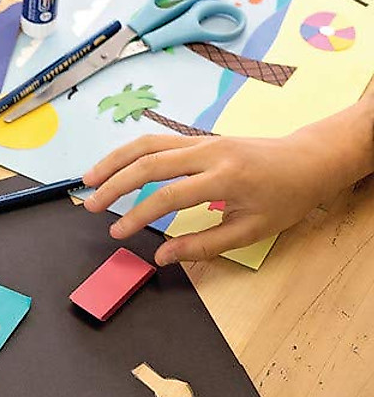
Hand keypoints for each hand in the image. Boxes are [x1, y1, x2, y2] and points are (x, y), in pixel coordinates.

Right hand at [82, 100, 373, 265]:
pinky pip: (157, 141)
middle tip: (91, 206)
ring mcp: (202, 141)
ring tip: (89, 179)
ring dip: (115, 160)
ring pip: (148, 144)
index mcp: (226, 178)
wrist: (309, 159)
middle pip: (149, 163)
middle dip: (115, 185)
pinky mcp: (197, 139)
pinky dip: (130, 152)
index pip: (170, 196)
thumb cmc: (285, 198)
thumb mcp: (252, 231)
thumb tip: (163, 257)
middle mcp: (209, 153)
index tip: (117, 234)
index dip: (138, 216)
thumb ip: (203, 245)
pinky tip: (114, 166)